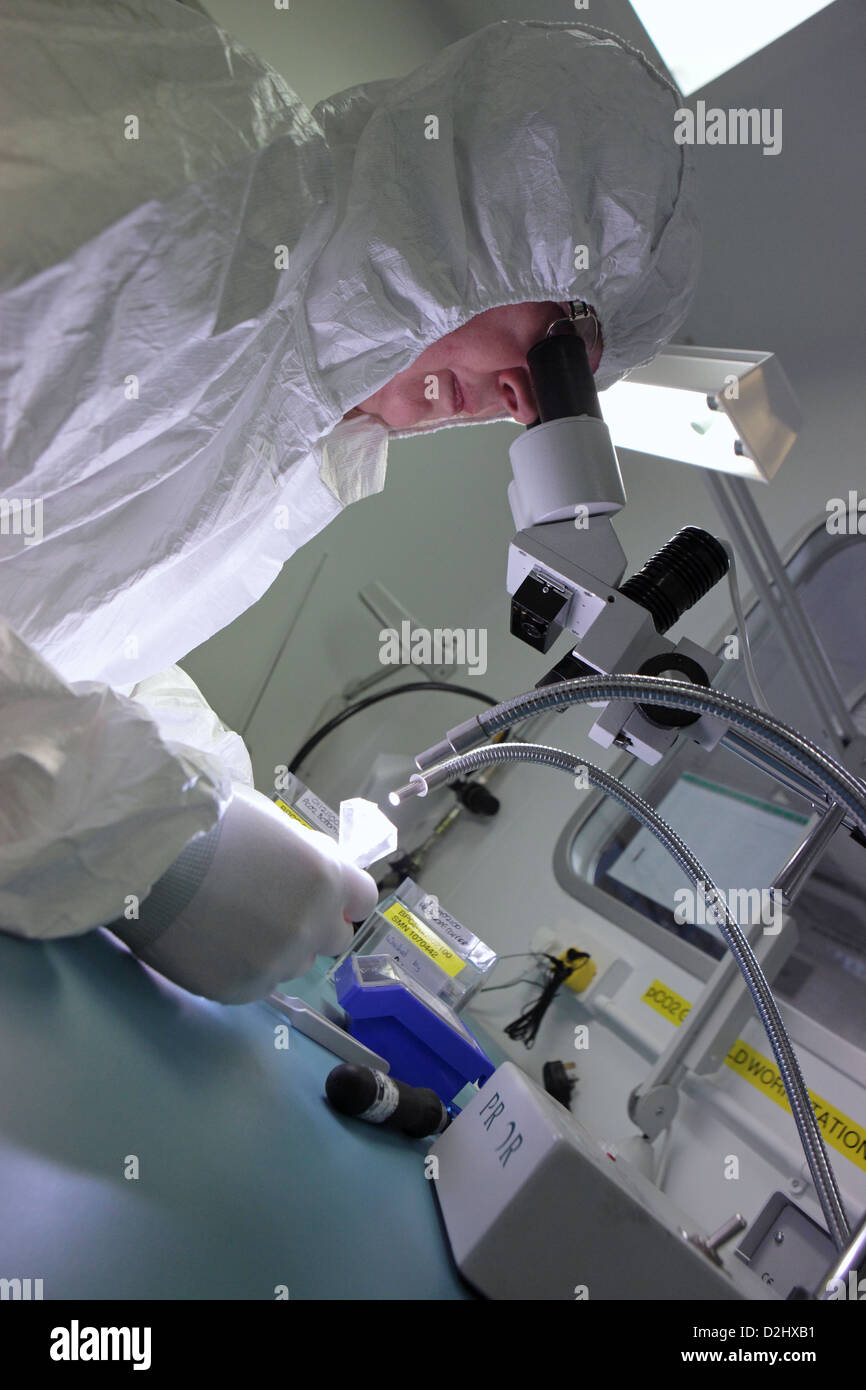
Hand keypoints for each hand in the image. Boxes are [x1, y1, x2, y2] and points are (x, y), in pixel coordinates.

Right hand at [127, 786, 376, 1003]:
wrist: (139, 856)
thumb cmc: (203, 823)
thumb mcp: (272, 824)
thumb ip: (306, 855)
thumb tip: (320, 873)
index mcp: (324, 878)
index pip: (363, 899)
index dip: (343, 893)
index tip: (322, 891)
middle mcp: (308, 926)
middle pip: (334, 939)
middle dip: (314, 923)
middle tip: (273, 906)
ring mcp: (273, 963)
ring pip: (294, 964)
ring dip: (277, 948)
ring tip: (233, 922)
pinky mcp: (236, 990)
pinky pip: (256, 984)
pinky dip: (243, 967)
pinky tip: (214, 941)